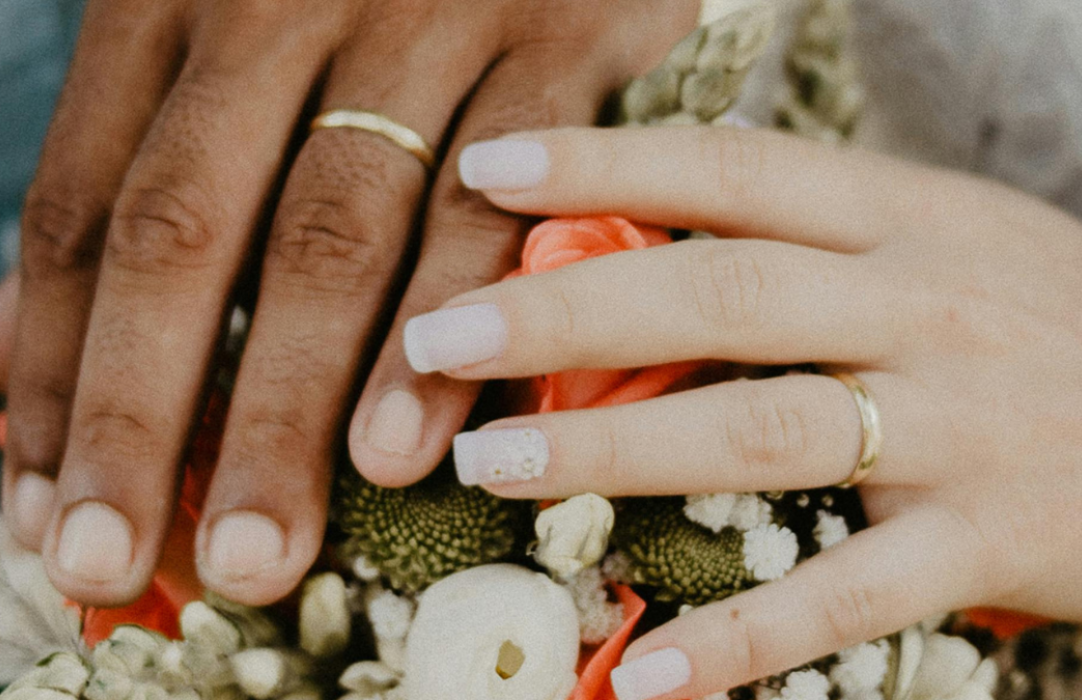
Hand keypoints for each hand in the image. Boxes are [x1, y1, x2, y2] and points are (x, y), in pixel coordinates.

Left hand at [0, 0, 702, 606]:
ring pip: (334, 233)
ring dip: (289, 401)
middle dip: (140, 411)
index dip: (53, 369)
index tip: (39, 506)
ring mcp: (419, 22)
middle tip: (113, 559)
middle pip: (184, 232)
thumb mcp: (210, 49)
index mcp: (173, 5)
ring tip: (260, 540)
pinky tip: (412, 440)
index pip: (82, 209)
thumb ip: (114, 190)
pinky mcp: (551, 40)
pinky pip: (498, 200)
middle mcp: (276, 8)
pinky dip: (454, 321)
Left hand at [401, 126, 1081, 696]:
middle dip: (567, 313)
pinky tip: (646, 674)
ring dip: (617, 448)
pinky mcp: (991, 541)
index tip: (486, 171)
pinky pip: (846, 595)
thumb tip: (645, 229)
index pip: (732, 172)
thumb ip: (814, 239)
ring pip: (765, 430)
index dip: (604, 164)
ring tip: (493, 463)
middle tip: (439, 335)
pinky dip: (743, 639)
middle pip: (721, 296)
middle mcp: (928, 307)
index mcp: (908, 219)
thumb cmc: (1046, 322)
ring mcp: (962, 424)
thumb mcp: (944, 243)